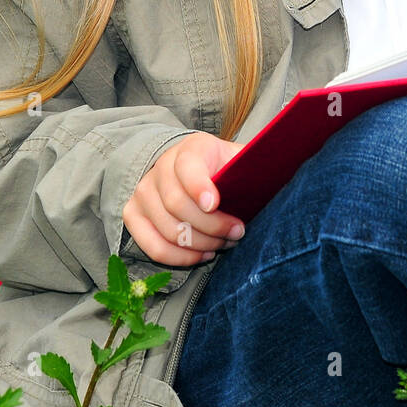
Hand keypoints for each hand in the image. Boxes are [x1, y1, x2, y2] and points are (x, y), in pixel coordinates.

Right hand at [121, 132, 247, 266]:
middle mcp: (160, 167)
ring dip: (200, 244)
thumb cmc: (222, 168)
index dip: (198, 186)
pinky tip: (202, 255)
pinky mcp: (132, 214)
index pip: (187, 166)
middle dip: (211, 226)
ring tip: (222, 244)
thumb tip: (273, 170)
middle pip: (178, 205)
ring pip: (168, 229)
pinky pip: (152, 246)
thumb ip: (252, 164)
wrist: (190, 168)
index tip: (214, 203)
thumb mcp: (238, 159)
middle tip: (236, 233)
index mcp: (190, 149)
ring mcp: (143, 192)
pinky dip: (179, 257)